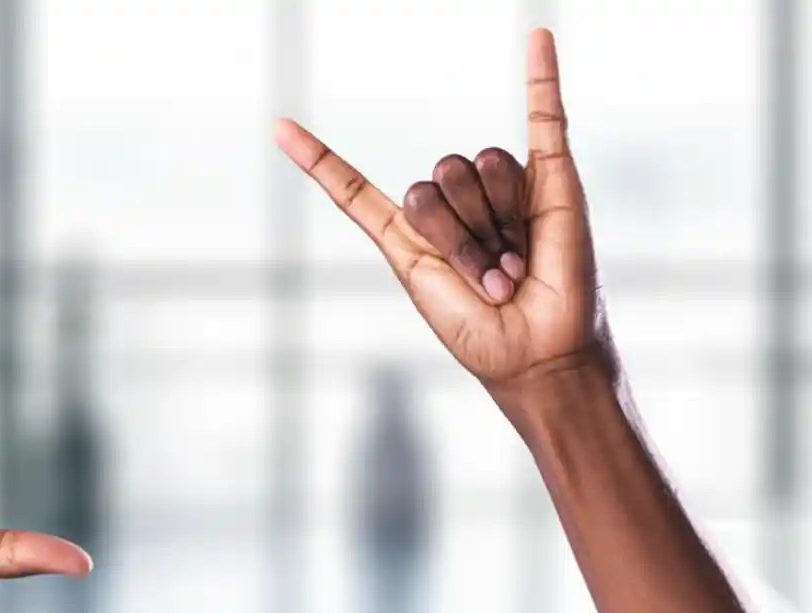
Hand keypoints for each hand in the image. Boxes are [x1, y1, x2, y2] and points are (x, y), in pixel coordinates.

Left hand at [275, 30, 609, 389]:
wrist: (535, 355)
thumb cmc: (477, 331)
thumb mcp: (421, 277)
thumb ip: (409, 225)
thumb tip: (430, 188)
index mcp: (410, 233)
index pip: (354, 186)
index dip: (316, 159)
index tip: (277, 127)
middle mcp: (454, 205)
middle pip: (429, 181)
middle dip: (454, 236)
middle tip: (483, 280)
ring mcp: (502, 189)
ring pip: (474, 165)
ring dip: (493, 227)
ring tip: (512, 268)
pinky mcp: (554, 181)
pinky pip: (545, 117)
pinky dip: (543, 77)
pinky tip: (539, 36)